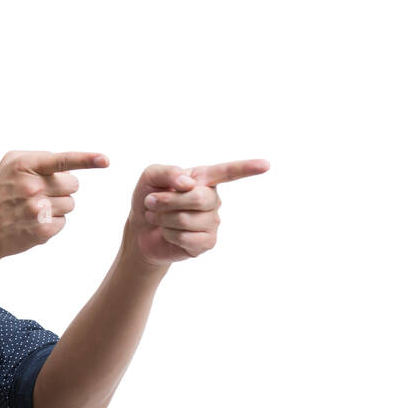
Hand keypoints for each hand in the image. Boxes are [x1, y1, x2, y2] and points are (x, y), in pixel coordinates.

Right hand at [0, 150, 109, 262]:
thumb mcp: (8, 166)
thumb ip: (38, 159)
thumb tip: (70, 165)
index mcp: (24, 165)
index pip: (62, 160)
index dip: (86, 159)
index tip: (105, 160)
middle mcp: (32, 187)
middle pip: (73, 184)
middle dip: (63, 187)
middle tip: (43, 192)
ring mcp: (37, 210)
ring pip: (71, 204)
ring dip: (58, 206)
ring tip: (33, 209)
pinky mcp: (42, 230)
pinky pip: (63, 222)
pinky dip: (52, 222)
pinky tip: (33, 222)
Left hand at [121, 159, 269, 267]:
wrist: (140, 230)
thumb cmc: (149, 199)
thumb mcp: (150, 177)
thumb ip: (167, 172)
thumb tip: (188, 183)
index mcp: (204, 179)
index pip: (229, 172)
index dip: (247, 168)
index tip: (266, 165)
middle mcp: (213, 199)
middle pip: (198, 198)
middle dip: (168, 201)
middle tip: (152, 202)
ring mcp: (212, 222)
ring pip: (188, 219)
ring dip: (163, 219)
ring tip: (158, 218)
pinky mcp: (207, 243)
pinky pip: (188, 238)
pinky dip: (170, 235)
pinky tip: (168, 234)